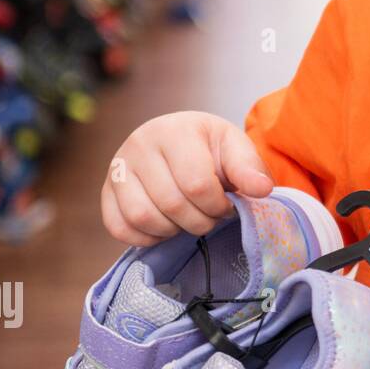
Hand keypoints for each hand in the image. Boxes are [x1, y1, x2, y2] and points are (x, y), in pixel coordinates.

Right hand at [101, 111, 274, 246]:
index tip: (226, 205)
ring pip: (142, 217)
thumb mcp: (234, 148)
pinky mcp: (106, 192)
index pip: (196, 183)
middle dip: (199, 221)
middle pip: (170, 203)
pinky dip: (146, 237)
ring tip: (188, 220)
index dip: (217, 205)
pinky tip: (165, 227)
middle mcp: (139, 146)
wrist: (178, 140)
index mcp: (175, 131)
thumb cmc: (208, 147)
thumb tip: (262, 190)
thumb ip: (249, 168)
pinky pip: (119, 227)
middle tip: (210, 217)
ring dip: (172, 230)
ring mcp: (118, 169)